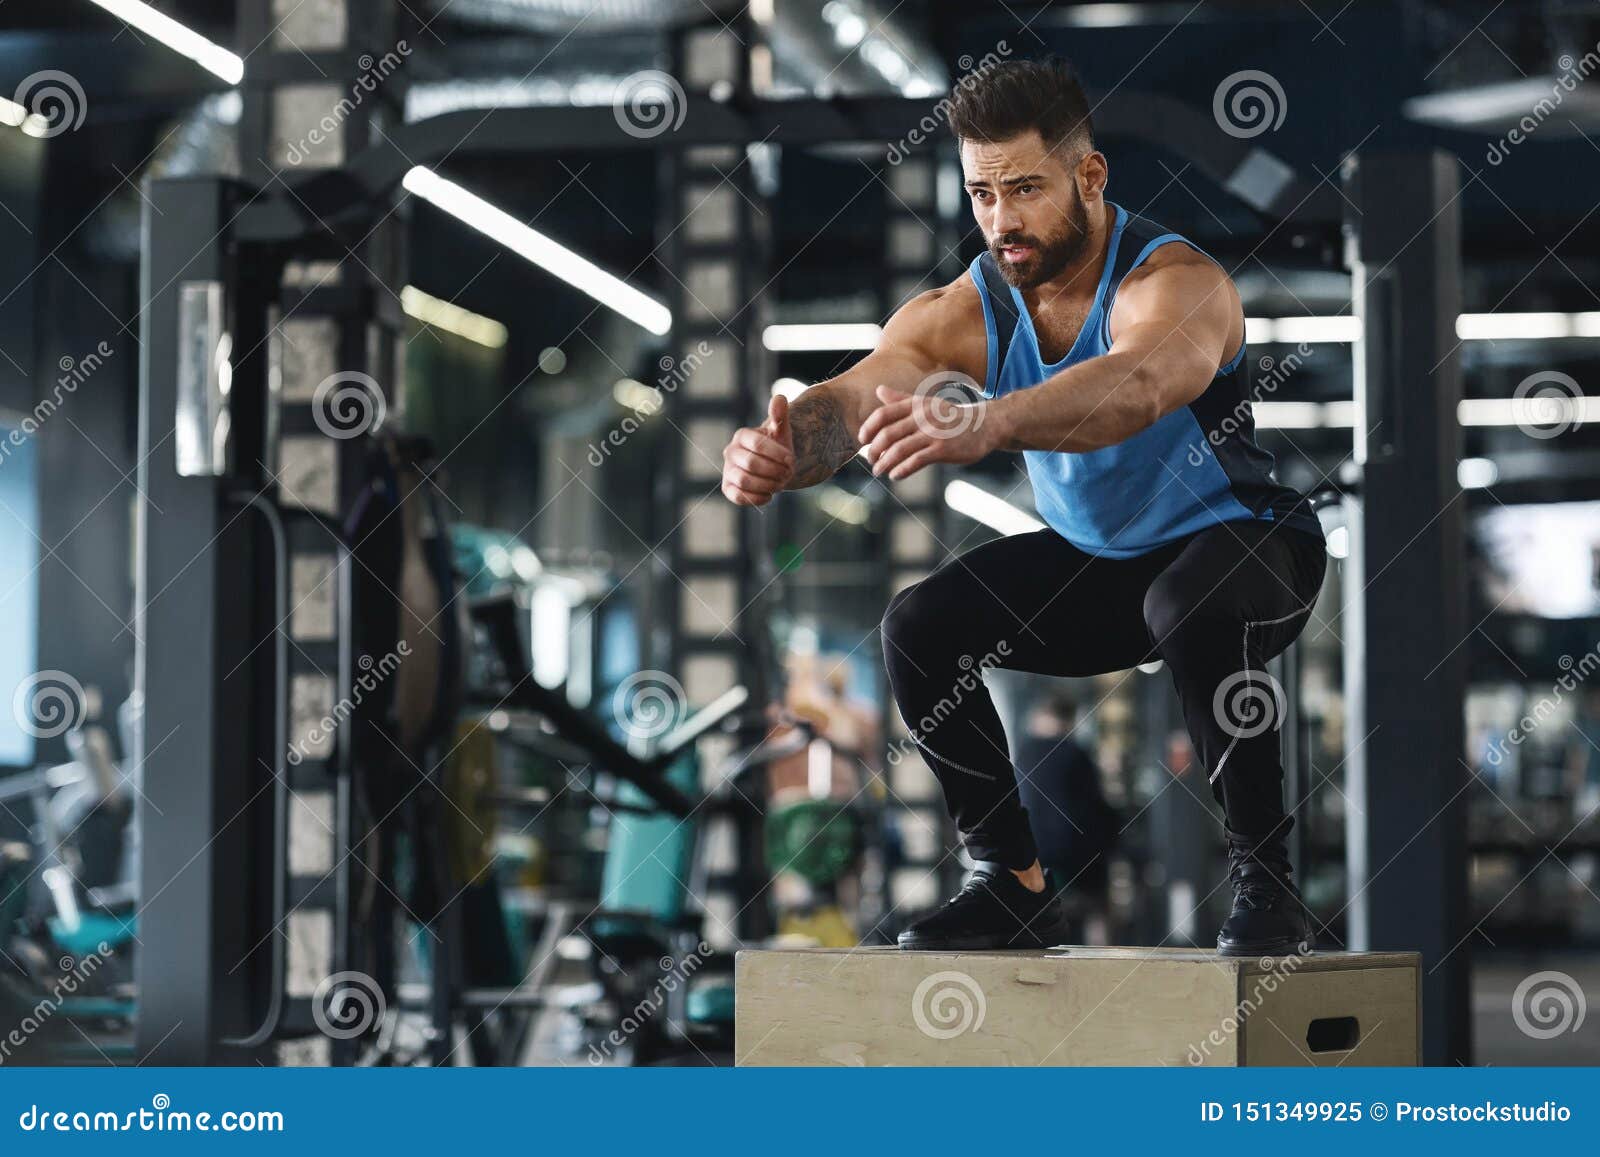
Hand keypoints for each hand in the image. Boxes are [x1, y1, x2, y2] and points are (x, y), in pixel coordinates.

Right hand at [721, 394, 795, 505]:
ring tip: (781, 484)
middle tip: (788, 474)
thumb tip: (779, 398)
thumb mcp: (781, 431)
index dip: (777, 454)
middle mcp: (730, 452)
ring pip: (744, 480)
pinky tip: (770, 495)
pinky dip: (757, 497)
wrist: (773, 466)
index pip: (758, 444)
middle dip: (774, 470)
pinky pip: (738, 496)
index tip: (792, 460)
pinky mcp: (728, 488)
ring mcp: (728, 471)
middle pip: (751, 463)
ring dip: (767, 484)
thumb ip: (780, 415)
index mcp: (742, 435)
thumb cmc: (777, 446)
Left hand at [858, 385, 998, 480]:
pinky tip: (895, 475)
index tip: (862, 441)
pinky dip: (901, 470)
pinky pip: (915, 461)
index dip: (868, 428)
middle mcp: (923, 417)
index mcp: (916, 404)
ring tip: (879, 471)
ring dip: (884, 463)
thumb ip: (901, 399)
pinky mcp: (943, 450)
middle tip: (870, 460)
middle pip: (888, 434)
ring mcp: (933, 433)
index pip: (883, 414)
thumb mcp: (927, 404)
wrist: (985, 425)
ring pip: (899, 450)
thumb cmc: (951, 416)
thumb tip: (878, 390)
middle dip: (874, 450)